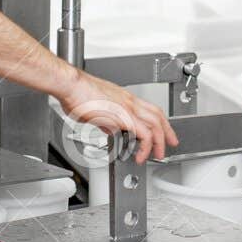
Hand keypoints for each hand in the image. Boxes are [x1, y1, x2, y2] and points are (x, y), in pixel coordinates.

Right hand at [57, 70, 179, 163]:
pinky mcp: (123, 117)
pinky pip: (143, 134)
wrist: (71, 85)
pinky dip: (146, 147)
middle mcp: (129, 101)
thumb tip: (109, 129)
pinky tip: (140, 156)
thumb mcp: (95, 109)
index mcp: (124, 97)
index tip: (161, 131)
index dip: (159, 121)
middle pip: (158, 115)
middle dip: (167, 131)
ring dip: (160, 141)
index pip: (149, 109)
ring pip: (156, 124)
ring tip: (158, 154)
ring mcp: (127, 108)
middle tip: (170, 143)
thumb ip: (105, 120)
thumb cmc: (76, 93)